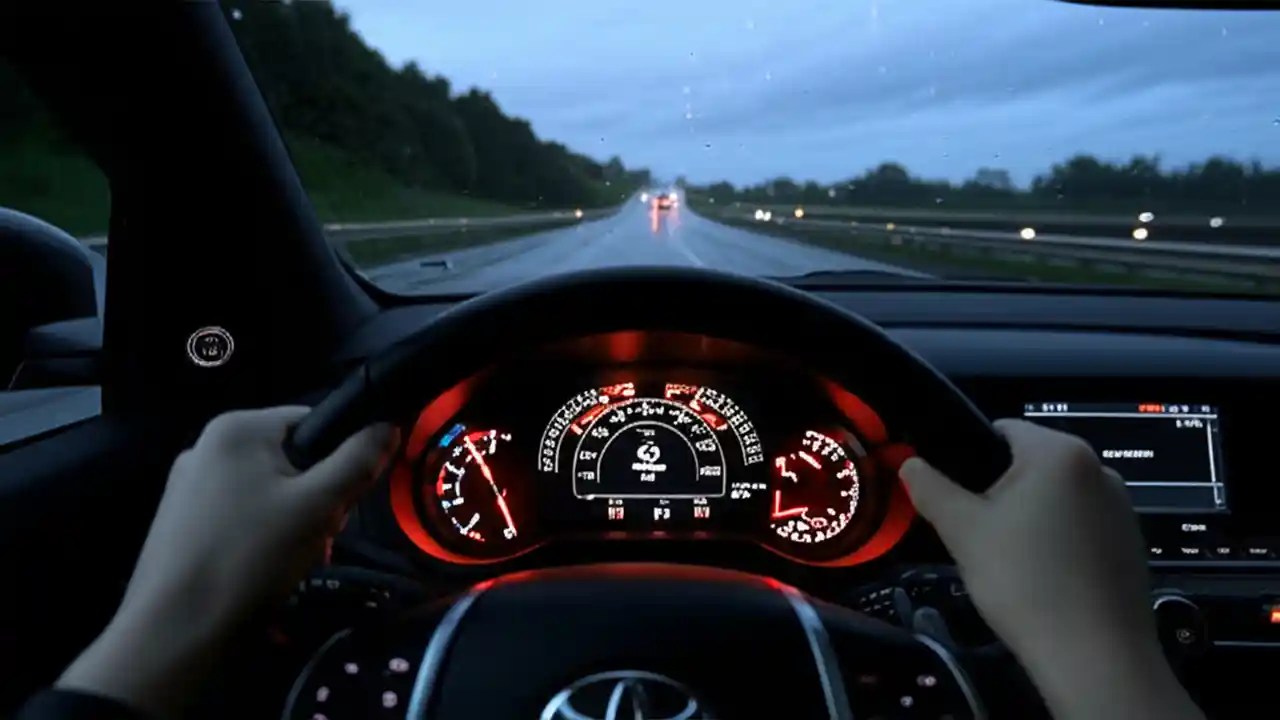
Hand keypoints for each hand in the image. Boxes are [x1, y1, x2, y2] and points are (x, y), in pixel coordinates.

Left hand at [58, 407, 395, 717]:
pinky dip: (261, 537)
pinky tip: (263, 570)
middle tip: (319, 539)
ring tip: (292, 561)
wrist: (176, 632)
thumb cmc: (250, 557)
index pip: (312, 422)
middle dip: (316, 499)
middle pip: (290, 459)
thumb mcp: (317, 507)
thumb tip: (388, 425)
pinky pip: (240, 515)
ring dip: (293, 522)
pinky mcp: (180, 522)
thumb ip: (358, 461)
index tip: (345, 503)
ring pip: (267, 491)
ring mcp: (187, 486)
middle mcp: (206, 446)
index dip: (341, 459)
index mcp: (236, 428)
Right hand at [900, 419, 1202, 719]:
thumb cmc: (1023, 580)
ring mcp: (1122, 506)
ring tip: (1012, 562)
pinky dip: (1060, 541)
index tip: (955, 498)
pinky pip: (1082, 526)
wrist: (1093, 654)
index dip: (970, 458)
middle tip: (978, 535)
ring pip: (1057, 498)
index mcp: (1059, 451)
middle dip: (1001, 493)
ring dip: (1031, 517)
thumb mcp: (963, 531)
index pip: (1003, 429)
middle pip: (1031, 465)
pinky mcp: (1132, 542)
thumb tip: (909, 463)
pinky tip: (1047, 578)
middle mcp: (1099, 467)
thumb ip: (930, 488)